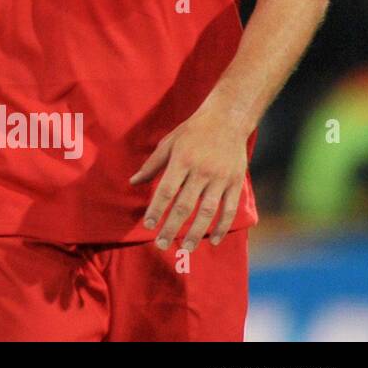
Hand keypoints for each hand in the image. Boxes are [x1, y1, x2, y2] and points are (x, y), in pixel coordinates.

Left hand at [130, 99, 249, 250]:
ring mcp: (220, 179)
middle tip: (160, 245)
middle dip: (171, 227)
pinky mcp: (235, 183)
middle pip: (184, 205)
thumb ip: (152, 165)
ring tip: (184, 248)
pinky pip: (229, 209)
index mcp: (182, 160)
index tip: (147, 226)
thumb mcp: (169, 143)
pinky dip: (222, 226)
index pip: (165, 191)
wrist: (227, 119)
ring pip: (207, 212)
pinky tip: (213, 240)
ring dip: (195, 232)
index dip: (156, 210)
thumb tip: (133, 182)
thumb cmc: (192, 130)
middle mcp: (201, 171)